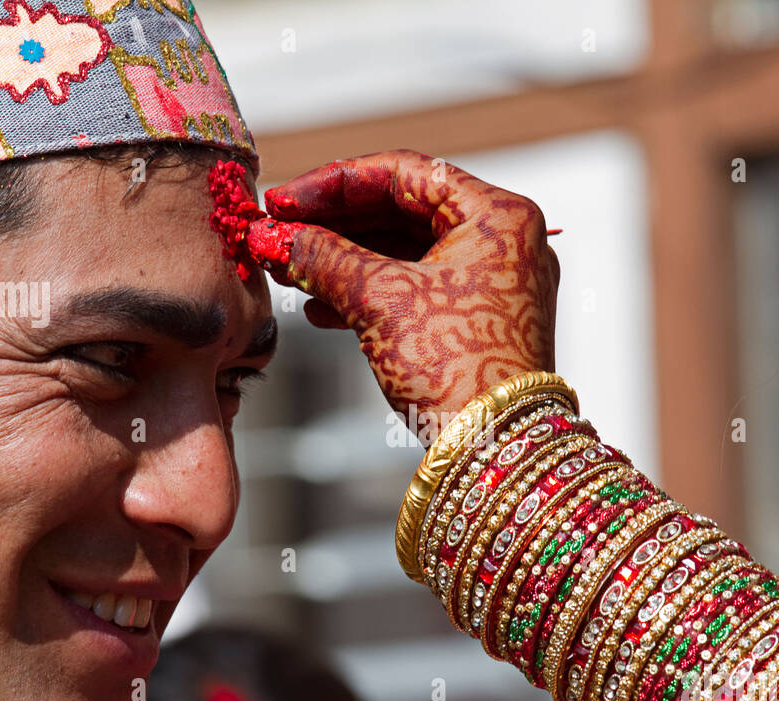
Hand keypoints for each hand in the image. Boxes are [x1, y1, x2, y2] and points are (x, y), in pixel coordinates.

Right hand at [249, 149, 557, 425]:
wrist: (495, 449)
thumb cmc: (456, 368)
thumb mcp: (380, 302)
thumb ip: (324, 258)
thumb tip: (273, 236)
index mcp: (498, 215)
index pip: (404, 173)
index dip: (334, 184)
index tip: (283, 200)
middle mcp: (505, 241)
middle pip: (404, 211)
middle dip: (334, 224)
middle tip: (279, 231)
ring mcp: (495, 283)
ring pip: (406, 252)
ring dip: (344, 259)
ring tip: (289, 268)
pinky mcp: (480, 322)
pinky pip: (416, 289)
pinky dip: (369, 293)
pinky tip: (319, 307)